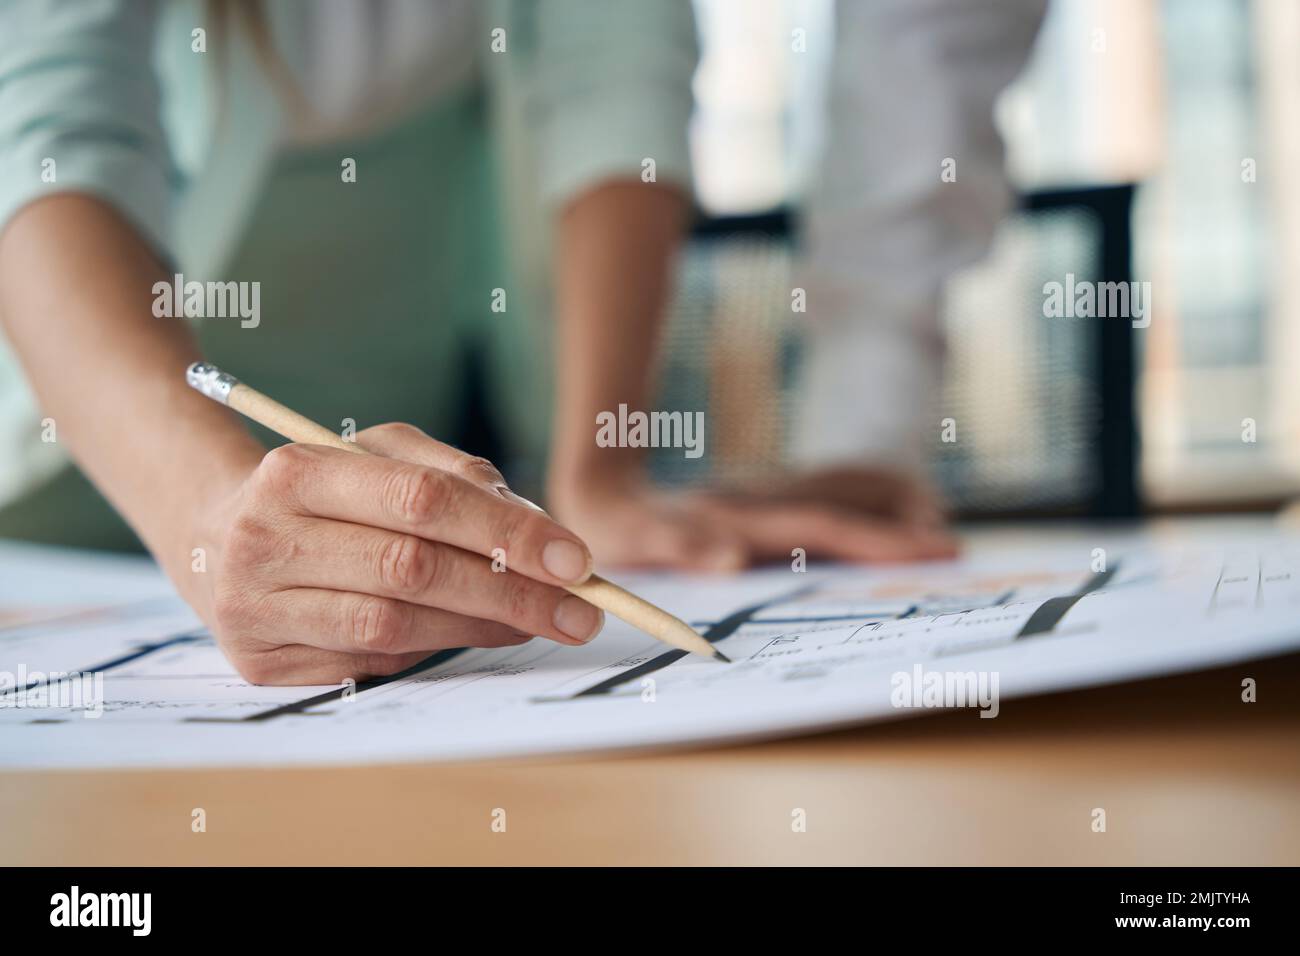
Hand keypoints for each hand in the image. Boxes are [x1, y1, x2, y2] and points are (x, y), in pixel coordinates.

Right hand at [189, 424, 603, 684]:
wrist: (214, 538)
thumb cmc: (325, 492)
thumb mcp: (381, 456)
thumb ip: (460, 478)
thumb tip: (544, 535)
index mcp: (297, 470)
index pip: (422, 500)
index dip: (507, 531)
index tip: (577, 559)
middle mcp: (264, 538)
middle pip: (412, 568)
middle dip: (511, 591)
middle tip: (581, 611)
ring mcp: (255, 607)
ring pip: (393, 624)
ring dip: (482, 627)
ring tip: (540, 621)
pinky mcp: (261, 663)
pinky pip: (371, 661)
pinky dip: (432, 646)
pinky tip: (469, 632)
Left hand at [548, 467, 957, 570]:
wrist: (597, 486)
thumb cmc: (615, 527)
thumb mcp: (631, 540)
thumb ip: (677, 546)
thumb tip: (732, 558)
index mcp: (741, 516)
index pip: (825, 525)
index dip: (880, 538)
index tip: (934, 547)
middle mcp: (763, 501)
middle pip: (849, 498)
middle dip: (904, 519)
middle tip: (952, 549)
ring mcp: (767, 497)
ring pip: (846, 487)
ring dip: (893, 503)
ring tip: (935, 530)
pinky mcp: (765, 500)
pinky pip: (831, 493)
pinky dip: (871, 501)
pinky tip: (889, 520)